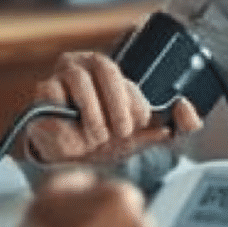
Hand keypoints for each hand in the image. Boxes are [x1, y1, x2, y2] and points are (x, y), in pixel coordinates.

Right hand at [24, 50, 202, 164]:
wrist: (67, 161)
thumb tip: (187, 108)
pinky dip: (66, 123)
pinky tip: (73, 136)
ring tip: (96, 137)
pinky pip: (52, 98)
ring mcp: (59, 76)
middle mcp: (83, 65)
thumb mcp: (144, 135)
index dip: (133, 103)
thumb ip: (175, 125)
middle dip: (117, 106)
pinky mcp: (41, 94)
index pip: (125, 76)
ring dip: (93, 116)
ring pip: (79, 81)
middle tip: (119, 133)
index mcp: (108, 71)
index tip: (134, 127)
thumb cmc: (105, 141)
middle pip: (105, 68)